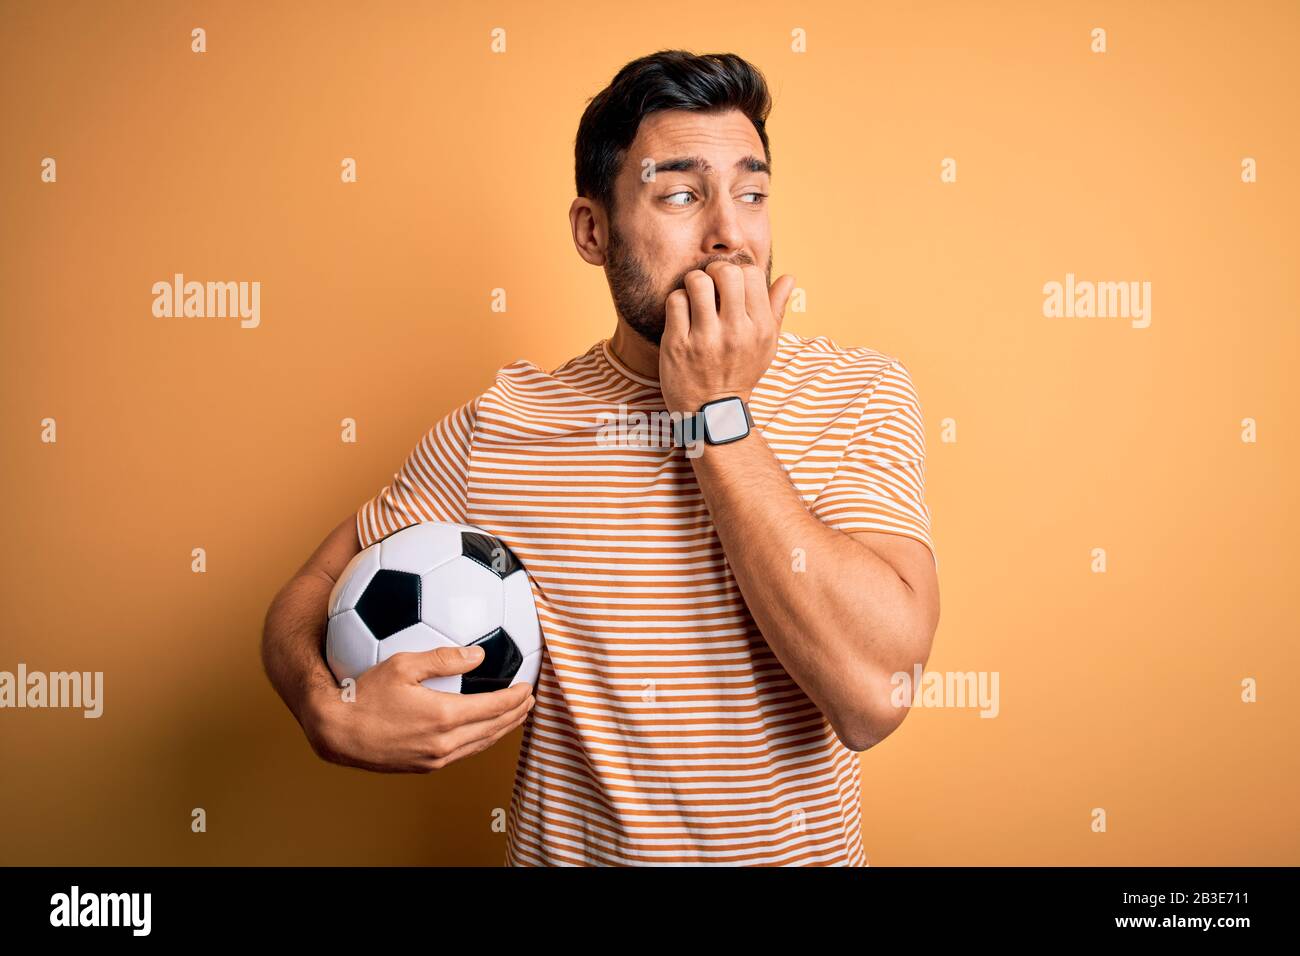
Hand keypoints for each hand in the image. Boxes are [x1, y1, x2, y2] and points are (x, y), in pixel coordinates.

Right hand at [304, 646, 534, 772]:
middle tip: (529, 700)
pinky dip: (480, 740)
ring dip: (502, 729)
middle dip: (516, 714)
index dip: (516, 697)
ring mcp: (435, 759)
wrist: (335, 732)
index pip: (495, 707)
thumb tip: (478, 654)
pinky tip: (481, 729)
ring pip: (480, 744)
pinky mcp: (424, 767)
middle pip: (494, 729)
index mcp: (444, 717)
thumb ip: (443, 659)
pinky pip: (463, 753)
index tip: (528, 686)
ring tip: (514, 716)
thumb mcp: (403, 665)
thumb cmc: (364, 694)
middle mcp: (444, 743)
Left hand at [659, 259, 795, 413]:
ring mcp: (705, 339)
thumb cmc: (741, 371)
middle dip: (715, 270)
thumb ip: (777, 309)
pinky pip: (676, 301)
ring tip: (694, 295)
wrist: (712, 411)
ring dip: (693, 282)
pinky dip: (678, 300)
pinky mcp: (678, 344)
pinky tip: (682, 312)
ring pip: (697, 282)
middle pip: (726, 273)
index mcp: (760, 328)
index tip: (731, 285)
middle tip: (710, 283)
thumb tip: (789, 277)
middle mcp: (735, 332)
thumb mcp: (766, 345)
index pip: (751, 274)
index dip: (738, 272)